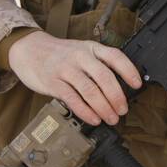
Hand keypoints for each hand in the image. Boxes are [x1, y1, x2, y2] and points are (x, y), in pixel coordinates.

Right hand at [8, 30, 142, 126]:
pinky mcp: (52, 82)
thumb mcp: (82, 51)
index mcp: (91, 48)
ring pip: (89, 90)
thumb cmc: (60, 54)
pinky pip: (72, 99)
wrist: (29, 49)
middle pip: (104, 77)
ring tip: (111, 118)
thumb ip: (98, 64)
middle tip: (123, 110)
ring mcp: (65, 69)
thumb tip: (119, 88)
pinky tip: (93, 118)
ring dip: (103, 107)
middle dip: (117, 96)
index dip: (129, 70)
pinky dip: (85, 111)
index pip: (115, 57)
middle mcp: (80, 57)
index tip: (138, 84)